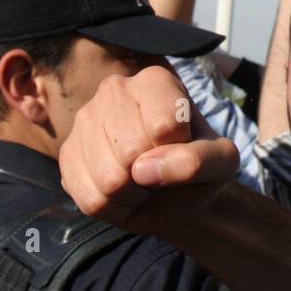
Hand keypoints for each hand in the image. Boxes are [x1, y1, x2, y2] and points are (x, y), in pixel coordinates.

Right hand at [59, 66, 239, 232]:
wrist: (173, 190)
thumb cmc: (198, 165)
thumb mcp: (222, 162)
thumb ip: (199, 160)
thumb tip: (145, 169)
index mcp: (156, 81)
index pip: (165, 126)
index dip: (181, 152)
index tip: (182, 148)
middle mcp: (115, 89)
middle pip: (131, 152)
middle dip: (153, 177)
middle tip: (160, 170)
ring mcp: (85, 120)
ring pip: (109, 179)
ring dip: (134, 196)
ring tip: (142, 182)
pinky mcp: (68, 154)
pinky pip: (91, 199)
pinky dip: (114, 209)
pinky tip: (121, 193)